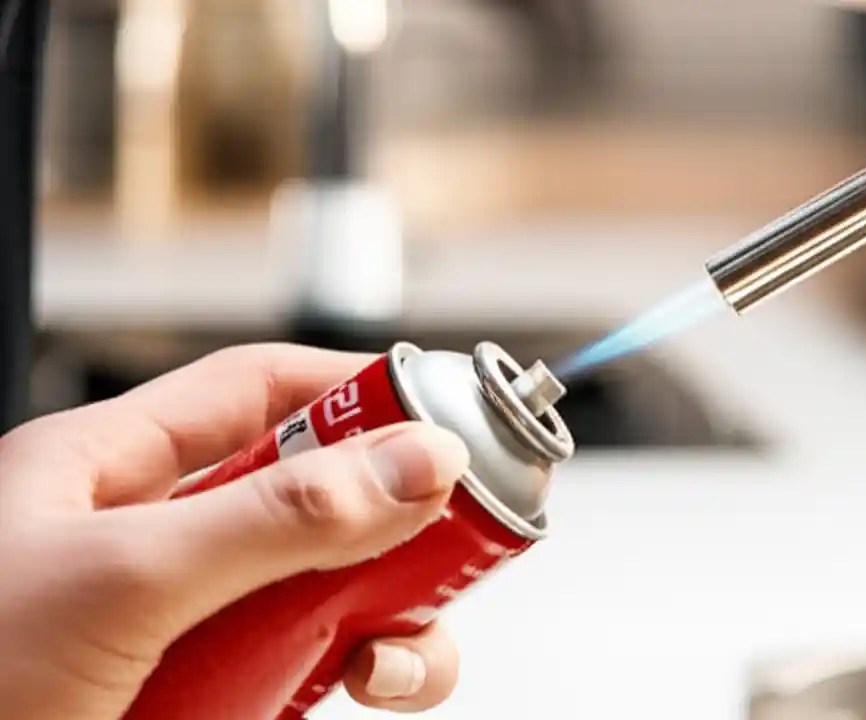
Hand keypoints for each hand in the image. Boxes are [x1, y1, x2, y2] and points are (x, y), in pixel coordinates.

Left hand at [0, 345, 469, 718]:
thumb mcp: (124, 581)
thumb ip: (278, 517)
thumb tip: (420, 461)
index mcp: (107, 470)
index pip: (258, 390)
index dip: (357, 385)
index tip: (449, 407)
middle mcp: (153, 543)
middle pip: (311, 497)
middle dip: (391, 522)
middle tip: (456, 545)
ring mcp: (180, 628)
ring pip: (320, 594)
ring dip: (385, 620)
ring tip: (390, 662)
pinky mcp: (201, 702)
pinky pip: (300, 672)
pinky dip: (348, 680)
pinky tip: (354, 693)